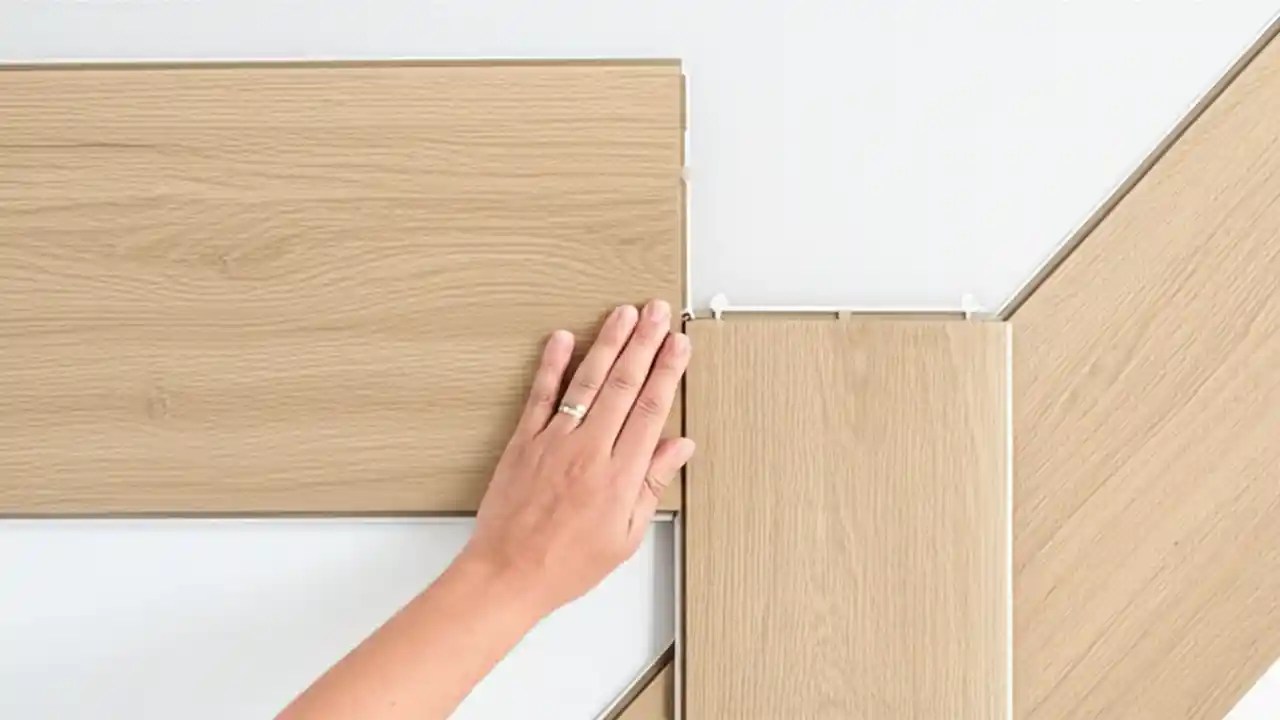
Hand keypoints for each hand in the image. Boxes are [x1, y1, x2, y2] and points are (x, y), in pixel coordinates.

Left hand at [461, 299, 693, 616]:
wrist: (509, 573)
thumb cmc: (566, 563)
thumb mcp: (626, 535)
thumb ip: (651, 484)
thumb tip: (678, 448)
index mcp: (620, 476)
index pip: (652, 409)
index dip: (668, 371)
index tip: (679, 344)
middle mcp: (590, 451)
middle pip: (625, 385)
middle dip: (645, 343)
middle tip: (657, 311)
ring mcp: (555, 442)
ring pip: (588, 381)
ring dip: (608, 343)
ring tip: (624, 314)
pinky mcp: (524, 442)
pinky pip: (541, 396)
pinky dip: (552, 365)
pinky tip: (563, 338)